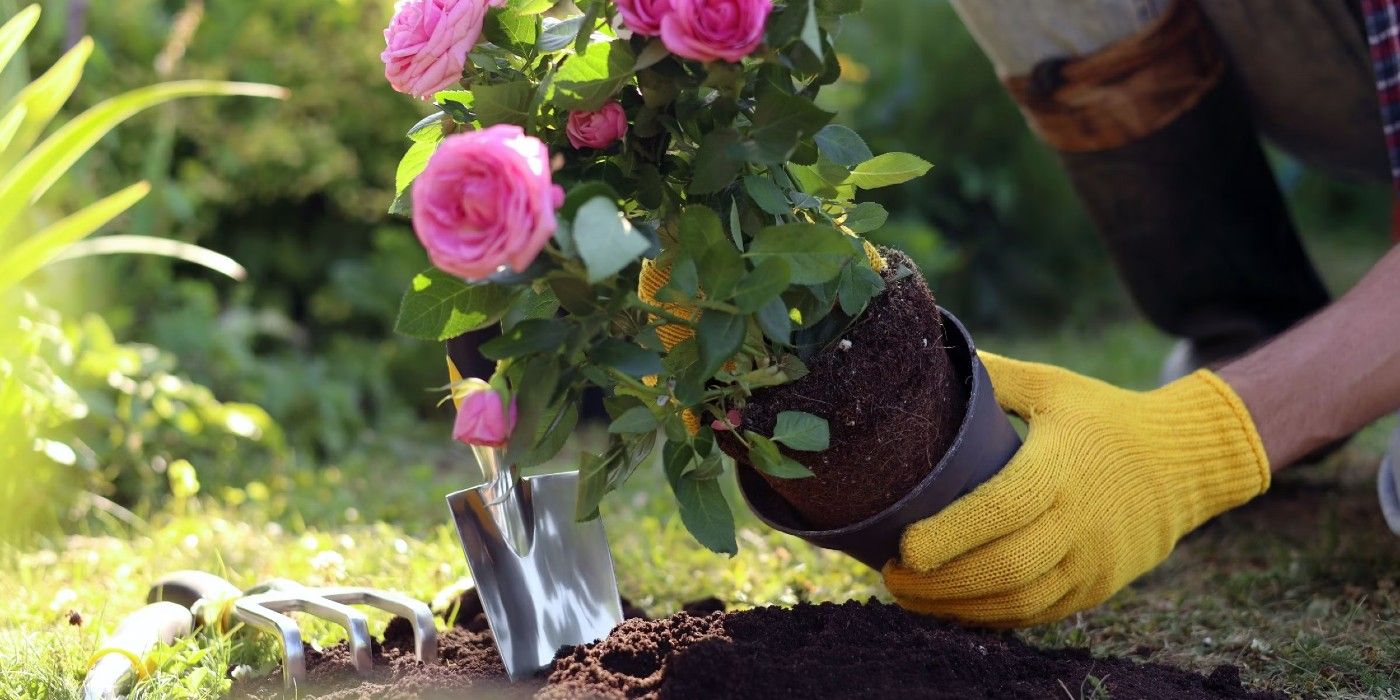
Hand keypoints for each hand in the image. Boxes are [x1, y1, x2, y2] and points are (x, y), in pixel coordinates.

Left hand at [882, 352, 1270, 626]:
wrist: (1186, 464)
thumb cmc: (1106, 419)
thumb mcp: (1055, 386)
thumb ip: (996, 376)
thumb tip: (932, 354)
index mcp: (1062, 469)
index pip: (1002, 510)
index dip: (950, 535)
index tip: (903, 548)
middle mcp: (1080, 522)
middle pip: (1005, 567)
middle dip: (941, 583)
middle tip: (891, 578)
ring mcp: (1092, 562)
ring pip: (1019, 601)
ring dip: (958, 608)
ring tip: (910, 597)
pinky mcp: (1097, 587)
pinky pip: (1038, 614)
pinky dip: (990, 617)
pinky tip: (952, 608)